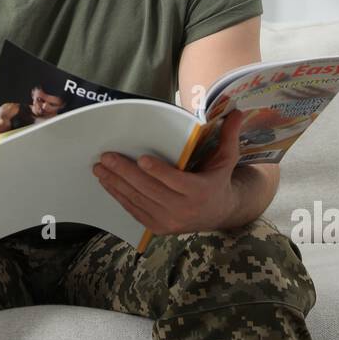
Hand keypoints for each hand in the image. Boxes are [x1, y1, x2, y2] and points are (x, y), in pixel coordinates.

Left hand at [93, 109, 245, 236]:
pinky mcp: (158, 228)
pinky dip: (119, 197)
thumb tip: (238, 111)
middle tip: (106, 157)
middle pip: (150, 190)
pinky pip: (135, 211)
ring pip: (138, 200)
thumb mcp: (227, 158)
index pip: (176, 182)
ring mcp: (169, 222)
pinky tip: (107, 183)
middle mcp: (184, 210)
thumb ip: (229, 136)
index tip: (141, 159)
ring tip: (99, 168)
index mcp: (200, 192)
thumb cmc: (217, 179)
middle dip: (124, 173)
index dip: (158, 172)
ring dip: (116, 184)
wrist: (218, 213)